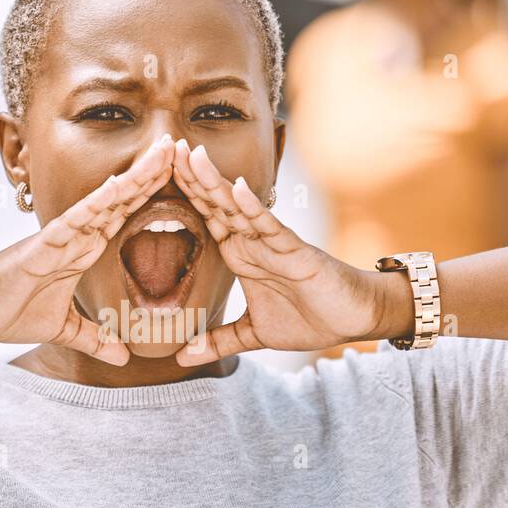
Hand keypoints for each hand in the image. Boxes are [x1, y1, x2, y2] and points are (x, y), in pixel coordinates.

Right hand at [0, 133, 174, 364]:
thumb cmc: (6, 310)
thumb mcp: (63, 329)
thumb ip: (94, 338)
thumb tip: (123, 357)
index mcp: (82, 249)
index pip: (123, 215)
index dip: (150, 194)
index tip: (179, 174)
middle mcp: (75, 235)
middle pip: (121, 198)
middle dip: (150, 172)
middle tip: (180, 144)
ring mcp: (59, 237)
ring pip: (104, 201)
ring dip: (134, 177)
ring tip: (162, 153)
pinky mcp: (41, 246)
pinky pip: (73, 221)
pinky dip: (96, 204)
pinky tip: (119, 186)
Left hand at [170, 140, 384, 365]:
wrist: (352, 320)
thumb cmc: (309, 318)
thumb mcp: (252, 335)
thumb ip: (218, 343)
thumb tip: (182, 359)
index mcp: (240, 255)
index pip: (206, 219)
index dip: (183, 197)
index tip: (155, 176)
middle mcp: (253, 242)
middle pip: (216, 204)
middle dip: (191, 178)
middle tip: (165, 148)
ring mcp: (273, 244)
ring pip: (239, 208)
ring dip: (216, 183)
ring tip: (193, 156)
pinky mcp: (296, 251)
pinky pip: (271, 227)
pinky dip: (253, 209)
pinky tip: (237, 189)